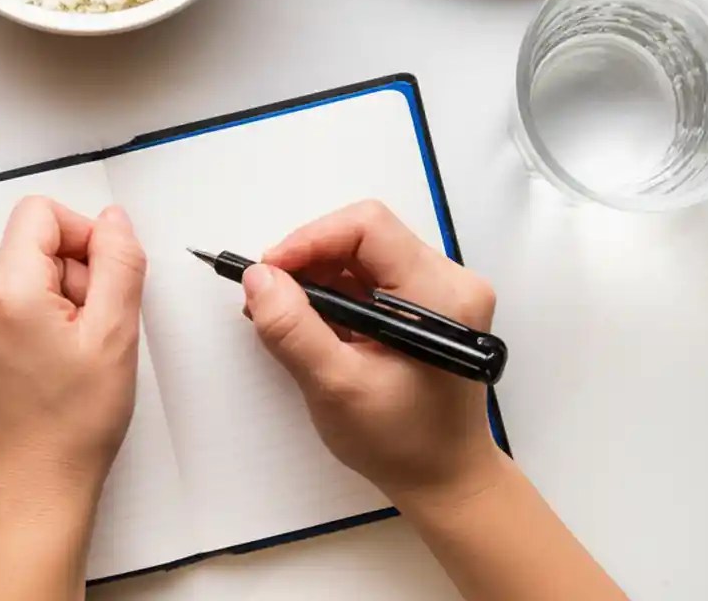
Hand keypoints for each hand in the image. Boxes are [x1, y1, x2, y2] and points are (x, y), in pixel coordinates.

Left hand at [0, 196, 146, 522]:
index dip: (84, 236)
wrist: (32, 492)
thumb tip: (113, 222)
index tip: (104, 278)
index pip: (41, 213)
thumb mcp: (116, 335)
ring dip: (57, 300)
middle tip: (93, 332)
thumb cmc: (70, 429)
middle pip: (32, 245)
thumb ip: (119, 262)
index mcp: (4, 291)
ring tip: (72, 355)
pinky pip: (6, 304)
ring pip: (22, 275)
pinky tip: (52, 363)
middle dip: (73, 276)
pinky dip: (35, 320)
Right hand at [242, 200, 502, 506]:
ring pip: (364, 257)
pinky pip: (372, 279)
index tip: (270, 273)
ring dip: (318, 279)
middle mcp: (450, 283)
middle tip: (268, 298)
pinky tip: (312, 326)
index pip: (368, 228)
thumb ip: (293, 329)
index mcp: (439, 296)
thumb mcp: (335, 387)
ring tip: (284, 317)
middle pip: (365, 237)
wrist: (445, 479)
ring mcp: (441, 293)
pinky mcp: (427, 306)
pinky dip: (335, 294)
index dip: (310, 240)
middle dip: (309, 261)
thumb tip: (258, 277)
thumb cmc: (401, 442)